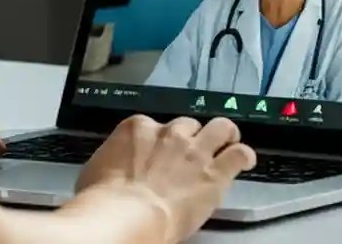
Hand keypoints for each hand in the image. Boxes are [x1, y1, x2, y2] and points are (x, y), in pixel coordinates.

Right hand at [74, 115, 254, 242]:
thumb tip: (112, 169)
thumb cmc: (104, 200)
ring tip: (229, 141)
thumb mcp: (97, 169)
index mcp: (138, 129)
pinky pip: (239, 154)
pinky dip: (244, 156)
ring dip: (225, 135)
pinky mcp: (215, 173)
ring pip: (221, 128)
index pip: (155, 125)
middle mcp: (170, 134)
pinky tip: (245, 160)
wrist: (124, 216)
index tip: (161, 150)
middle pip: (188, 124)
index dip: (161, 139)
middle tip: (194, 149)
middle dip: (192, 136)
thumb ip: (114, 160)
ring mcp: (195, 151)